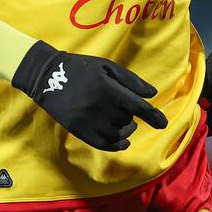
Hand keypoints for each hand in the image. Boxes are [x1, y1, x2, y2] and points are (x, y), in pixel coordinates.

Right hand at [12, 42, 167, 150]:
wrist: (48, 76)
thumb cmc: (82, 68)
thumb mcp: (107, 67)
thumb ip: (131, 81)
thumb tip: (152, 94)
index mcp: (107, 88)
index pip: (137, 106)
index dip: (153, 116)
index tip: (164, 124)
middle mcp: (98, 107)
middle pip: (126, 120)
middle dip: (132, 116)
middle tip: (127, 109)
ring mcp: (87, 120)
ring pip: (116, 134)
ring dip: (126, 131)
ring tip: (126, 124)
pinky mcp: (77, 130)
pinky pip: (102, 144)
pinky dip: (115, 145)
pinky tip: (123, 142)